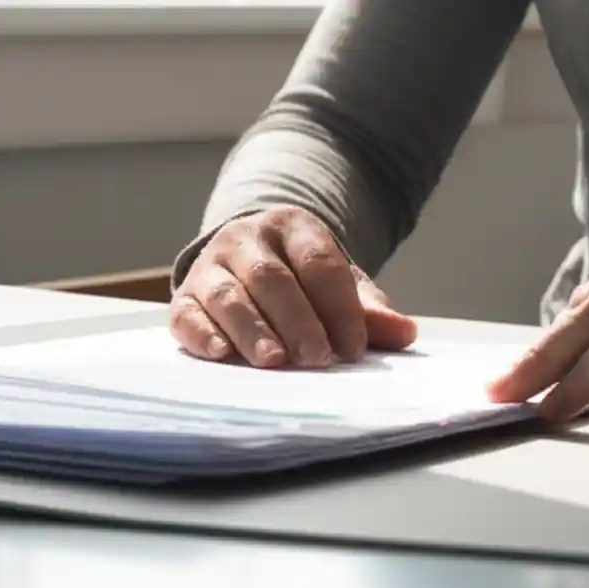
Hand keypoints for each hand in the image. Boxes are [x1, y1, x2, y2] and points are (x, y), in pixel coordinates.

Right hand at [169, 206, 416, 366]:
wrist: (241, 258)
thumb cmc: (299, 279)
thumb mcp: (335, 286)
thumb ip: (366, 310)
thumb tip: (404, 333)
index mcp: (292, 227)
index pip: (318, 263)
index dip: (338, 306)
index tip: (353, 347)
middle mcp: (246, 238)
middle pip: (272, 277)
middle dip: (297, 319)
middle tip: (317, 357)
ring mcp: (210, 265)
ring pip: (229, 294)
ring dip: (252, 329)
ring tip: (273, 360)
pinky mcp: (184, 295)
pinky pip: (188, 313)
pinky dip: (203, 334)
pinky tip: (222, 354)